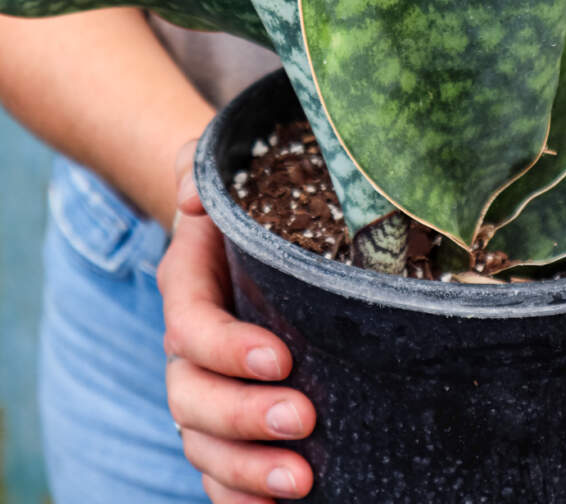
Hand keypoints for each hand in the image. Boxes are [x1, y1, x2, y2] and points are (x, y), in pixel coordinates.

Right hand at [158, 142, 315, 501]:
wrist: (245, 228)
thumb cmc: (241, 198)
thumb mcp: (219, 169)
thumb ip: (199, 169)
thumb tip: (192, 197)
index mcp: (187, 288)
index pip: (190, 328)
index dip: (227, 350)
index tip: (282, 357)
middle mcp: (190, 346)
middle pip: (190, 398)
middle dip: (243, 417)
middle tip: (305, 419)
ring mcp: (206, 386)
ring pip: (203, 443)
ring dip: (247, 470)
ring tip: (304, 482)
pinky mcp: (232, 417)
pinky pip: (220, 470)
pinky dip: (240, 497)